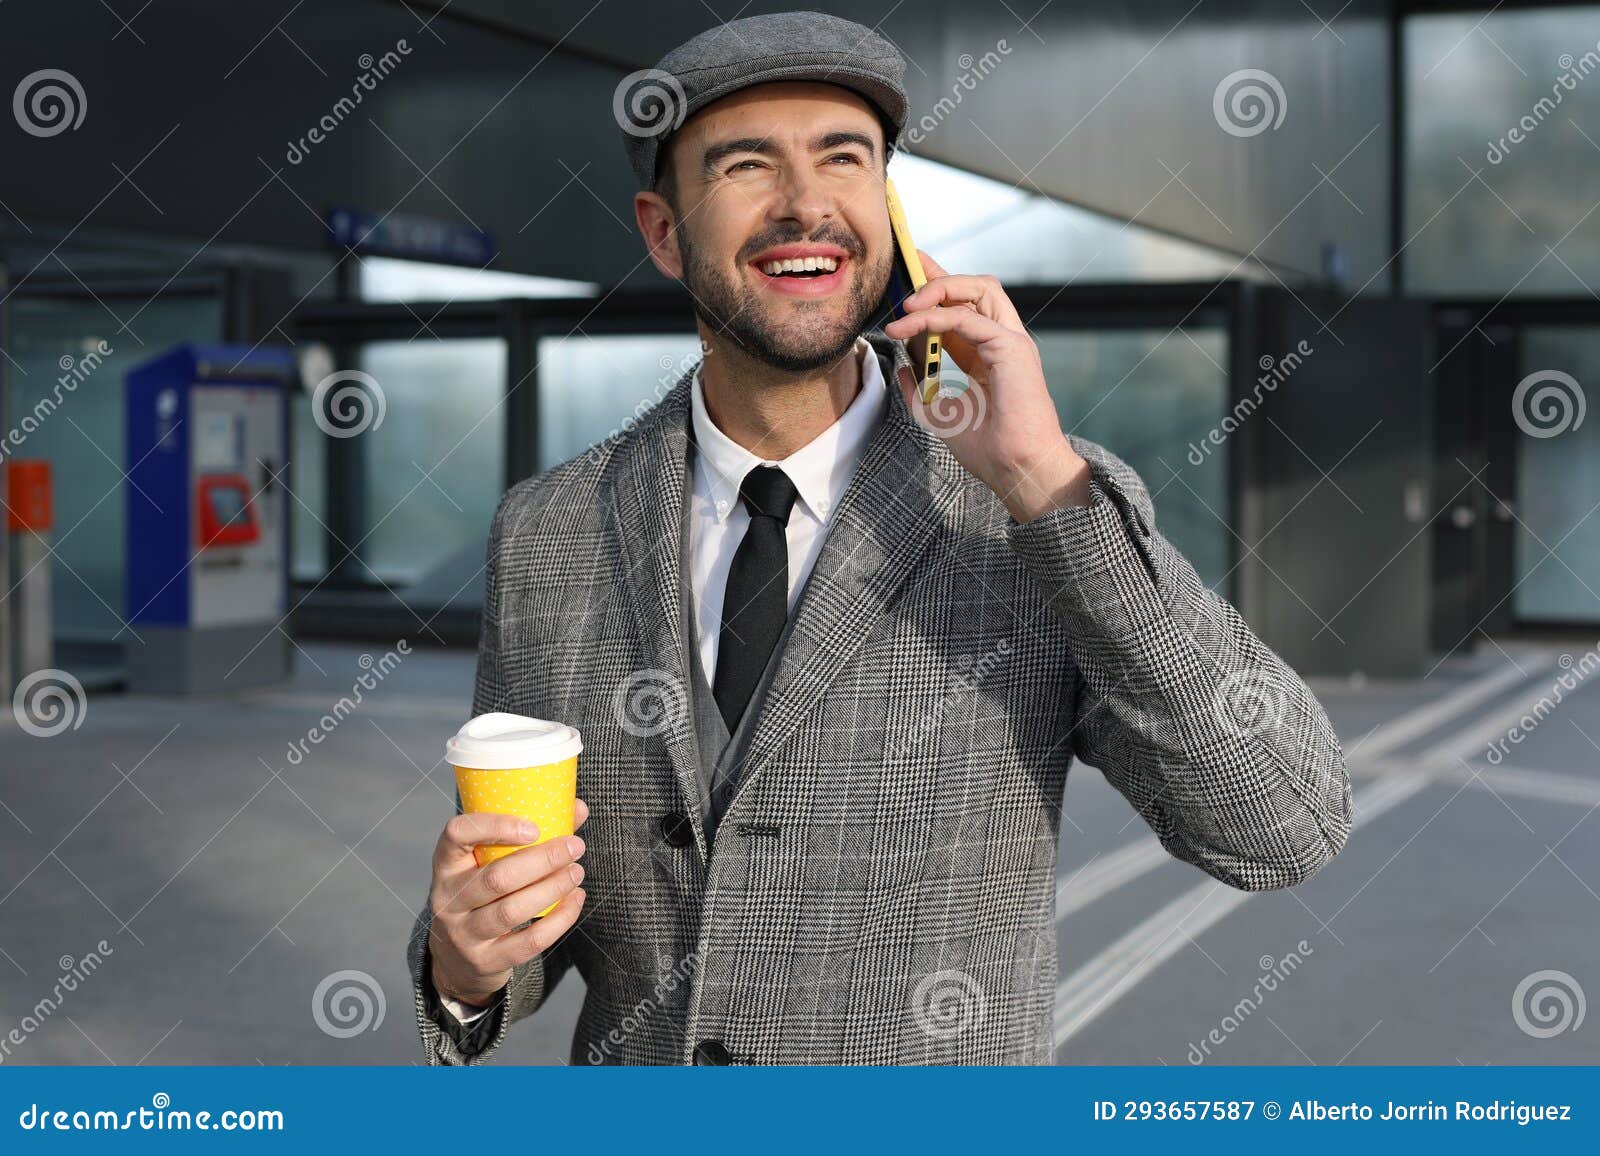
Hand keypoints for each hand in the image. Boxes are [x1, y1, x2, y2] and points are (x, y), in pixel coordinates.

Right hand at [426, 801, 589, 1007]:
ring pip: (513, 910)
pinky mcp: (485, 960)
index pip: (457, 834)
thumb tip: (577, 808)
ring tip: (577, 872)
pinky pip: (528, 941)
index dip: (495, 826)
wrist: (457, 958)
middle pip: (497, 878)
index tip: (534, 828)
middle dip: (543, 860)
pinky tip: (575, 899)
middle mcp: (448, 899)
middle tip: (575, 846)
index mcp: (446, 864)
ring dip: (553, 888)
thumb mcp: (486, 863)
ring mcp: (464, 934)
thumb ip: (527, 833)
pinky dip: (559, 919)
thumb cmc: (481, 894)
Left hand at [883, 251, 1090, 520]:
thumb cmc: (989, 450)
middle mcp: (1004, 342)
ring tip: (905, 305)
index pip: (963, 308)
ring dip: (939, 288)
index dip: (936, 290)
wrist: (1016, 471)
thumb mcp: (939, 413)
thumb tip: (900, 367)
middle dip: (939, 274)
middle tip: (906, 269)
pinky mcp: (1011, 348)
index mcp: (990, 355)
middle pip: (976, 288)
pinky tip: (908, 326)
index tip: (906, 278)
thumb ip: (919, 388)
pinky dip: (935, 317)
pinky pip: (967, 317)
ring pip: (980, 288)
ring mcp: (1012, 341)